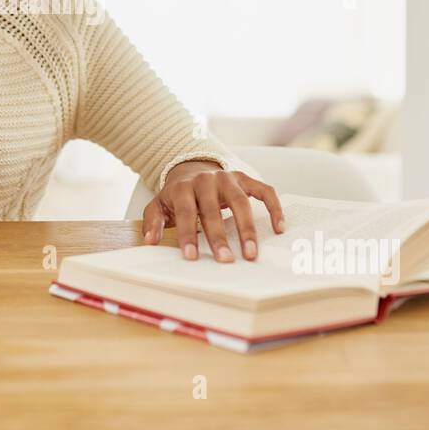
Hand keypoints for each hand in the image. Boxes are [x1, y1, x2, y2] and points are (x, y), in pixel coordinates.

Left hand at [141, 162, 285, 262]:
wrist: (192, 168)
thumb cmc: (177, 196)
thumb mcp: (159, 205)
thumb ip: (153, 222)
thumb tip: (150, 241)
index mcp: (183, 188)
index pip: (186, 213)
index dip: (188, 235)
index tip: (192, 257)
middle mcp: (206, 180)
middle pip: (213, 209)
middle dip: (219, 237)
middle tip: (225, 260)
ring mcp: (228, 178)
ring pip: (241, 202)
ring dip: (247, 228)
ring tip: (251, 253)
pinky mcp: (245, 178)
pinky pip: (264, 191)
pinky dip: (273, 208)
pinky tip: (278, 228)